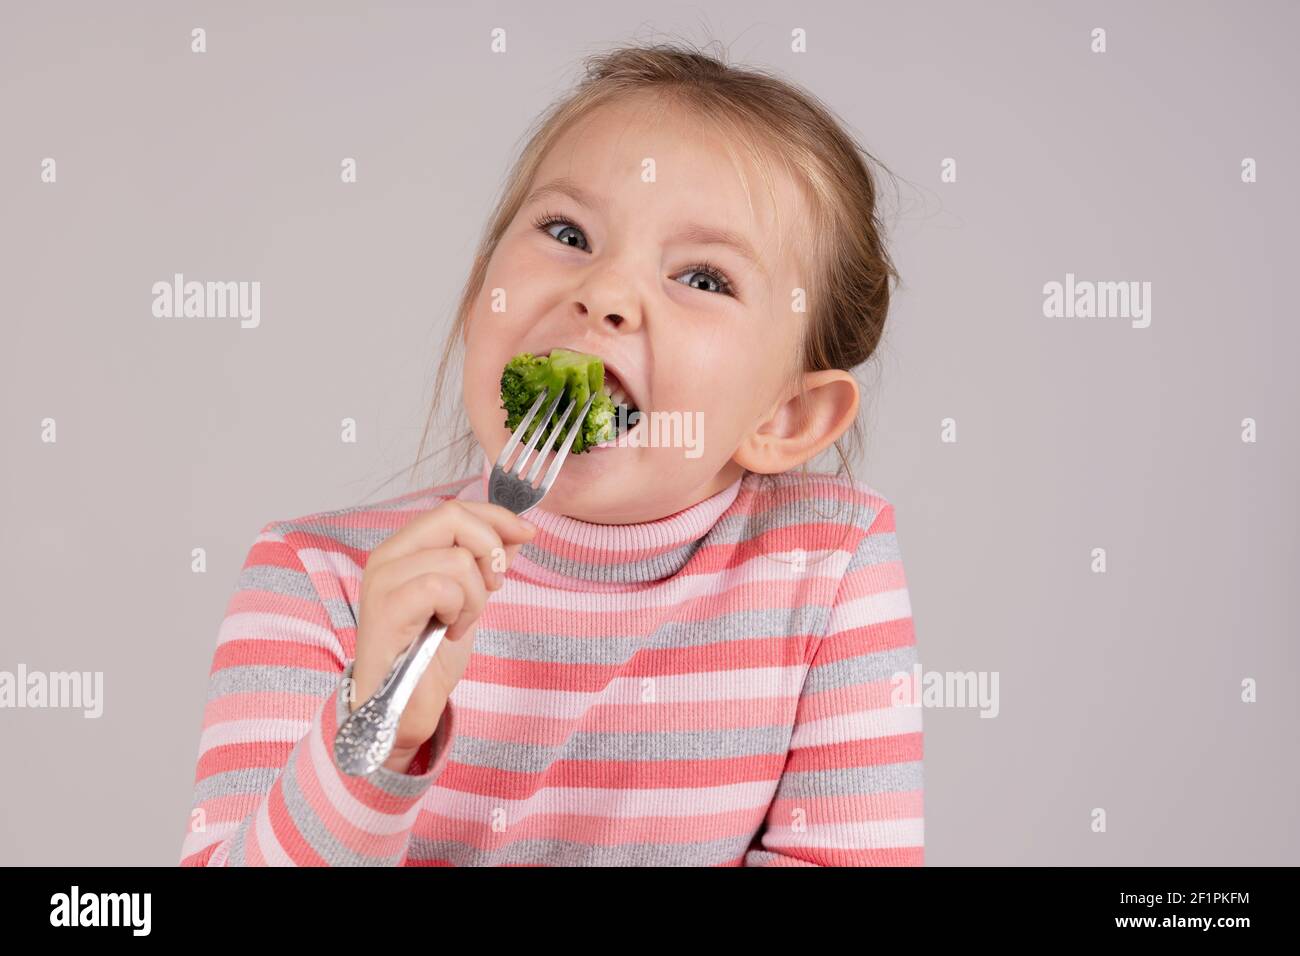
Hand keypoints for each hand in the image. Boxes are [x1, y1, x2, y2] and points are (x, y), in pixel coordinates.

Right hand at [347, 500, 535, 771]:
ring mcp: (383, 580)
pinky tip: (448, 631)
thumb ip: (485, 564)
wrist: (402, 707)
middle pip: (453, 517)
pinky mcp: (387, 607)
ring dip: (475, 596)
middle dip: (489, 551)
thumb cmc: (427, 656)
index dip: (497, 516)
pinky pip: (441, 586)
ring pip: (457, 558)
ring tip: (460, 622)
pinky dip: (458, 610)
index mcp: (404, 549)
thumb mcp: (468, 600)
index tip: (528, 534)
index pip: (454, 509)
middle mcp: (387, 556)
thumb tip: (516, 533)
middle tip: (492, 588)